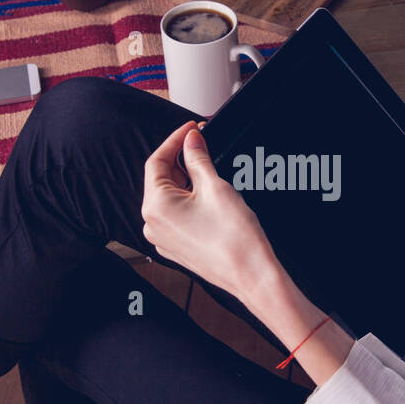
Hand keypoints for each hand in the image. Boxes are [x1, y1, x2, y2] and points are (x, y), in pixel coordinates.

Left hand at [141, 121, 277, 299]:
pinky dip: (189, 200)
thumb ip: (198, 158)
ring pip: (170, 198)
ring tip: (210, 169)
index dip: (174, 140)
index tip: (191, 128)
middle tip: (203, 143)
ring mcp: (163, 238)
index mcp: (155, 206)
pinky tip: (208, 194)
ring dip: (187, 180)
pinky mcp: (176, 247)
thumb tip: (191, 139)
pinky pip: (177, 216)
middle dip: (182, 160)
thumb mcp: (215, 186)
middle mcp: (152, 224)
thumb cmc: (235, 238)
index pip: (157, 161)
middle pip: (162, 179)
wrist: (251, 275)